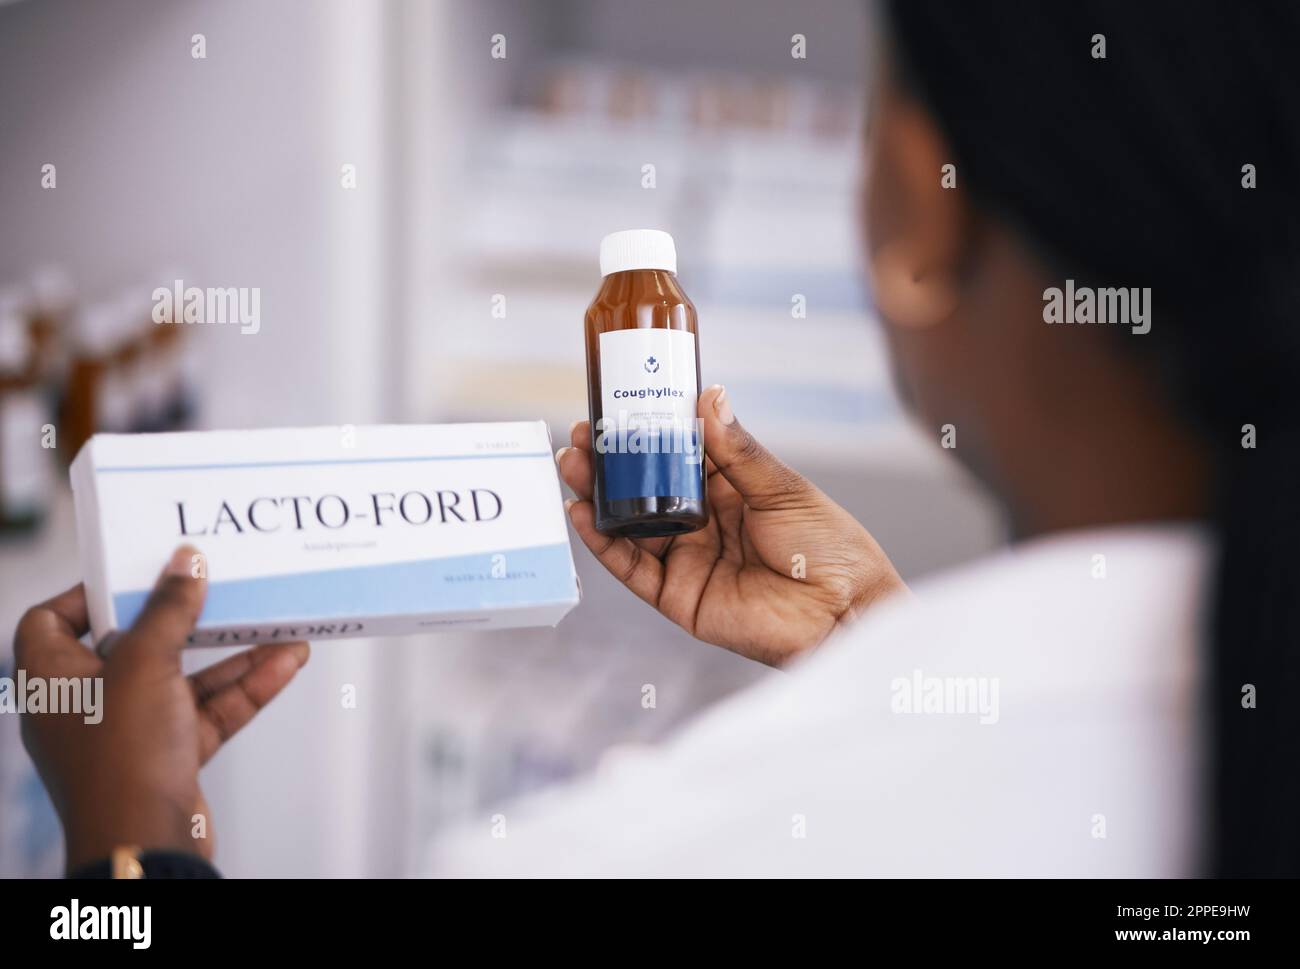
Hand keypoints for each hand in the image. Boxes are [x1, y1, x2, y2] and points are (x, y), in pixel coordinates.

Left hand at [15, 546, 308, 870]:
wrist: (147, 843)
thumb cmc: (120, 762)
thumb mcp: (144, 665)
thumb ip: (168, 610)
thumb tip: (184, 562)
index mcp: (53, 680)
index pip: (51, 620)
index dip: (89, 593)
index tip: (138, 573)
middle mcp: (87, 704)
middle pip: (135, 644)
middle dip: (185, 617)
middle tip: (215, 585)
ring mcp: (131, 731)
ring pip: (184, 678)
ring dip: (232, 652)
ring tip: (273, 622)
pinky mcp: (170, 754)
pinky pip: (210, 710)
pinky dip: (246, 687)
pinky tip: (285, 662)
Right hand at [557, 385, 905, 666]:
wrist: (843, 613)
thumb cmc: (827, 548)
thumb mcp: (782, 489)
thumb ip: (737, 451)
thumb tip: (708, 397)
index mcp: (729, 489)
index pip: (675, 455)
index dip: (644, 431)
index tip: (615, 403)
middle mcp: (701, 522)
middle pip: (642, 489)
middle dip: (608, 462)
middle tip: (581, 433)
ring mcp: (686, 559)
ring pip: (628, 525)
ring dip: (596, 496)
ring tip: (572, 463)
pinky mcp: (677, 595)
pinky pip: (631, 568)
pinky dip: (603, 542)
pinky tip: (583, 514)